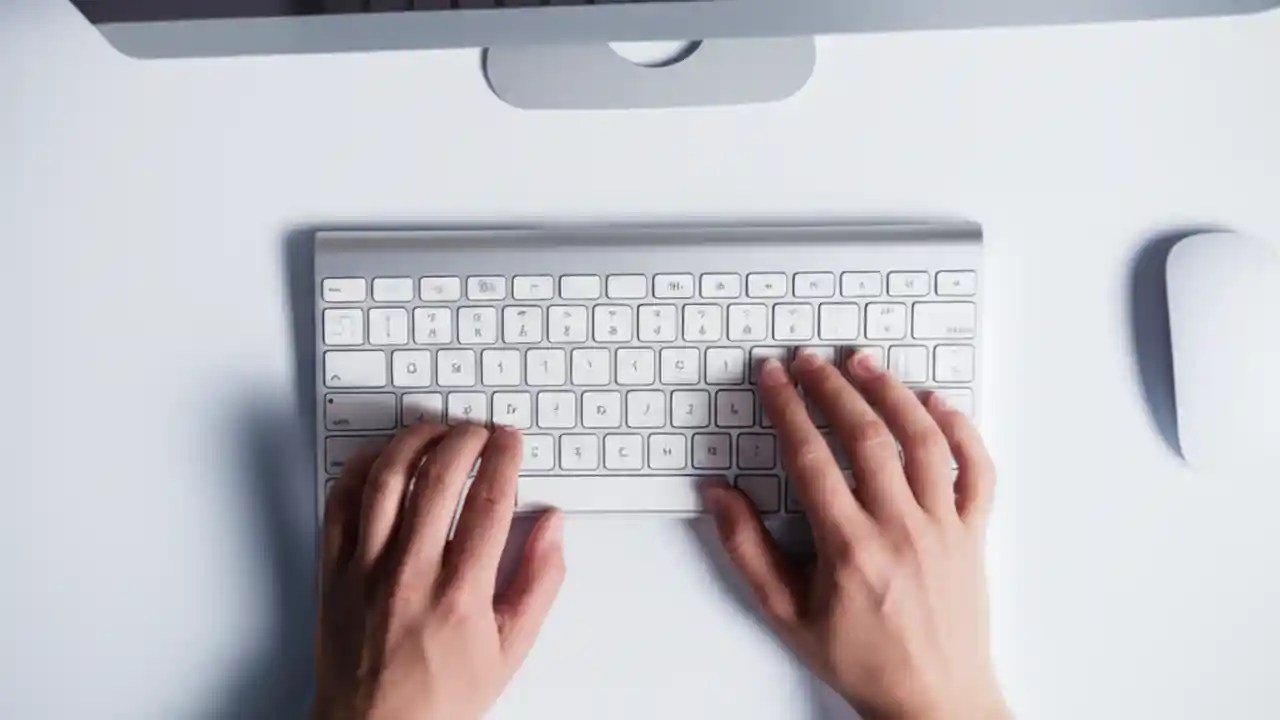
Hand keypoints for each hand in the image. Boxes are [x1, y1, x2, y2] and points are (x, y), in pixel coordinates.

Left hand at [314, 424, 564, 719]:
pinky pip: (340, 502)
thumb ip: (538, 582)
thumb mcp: (510, 649)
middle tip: (478, 430)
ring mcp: (367, 569)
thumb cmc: (440, 698)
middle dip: (465, 439)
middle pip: (439, 478)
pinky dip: (360, 469)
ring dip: (415, 442)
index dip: (505, 458)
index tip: (510, 441)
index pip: (490, 501)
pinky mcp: (334, 572)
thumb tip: (553, 528)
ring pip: (387, 480)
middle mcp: (411, 574)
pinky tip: (382, 458)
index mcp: (461, 594)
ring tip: (435, 431)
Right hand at [703, 351, 1007, 719]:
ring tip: (864, 363)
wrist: (932, 700)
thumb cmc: (861, 661)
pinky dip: (961, 431)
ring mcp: (943, 528)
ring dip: (891, 393)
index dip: (787, 407)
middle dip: (831, 387)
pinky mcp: (973, 534)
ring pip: (922, 441)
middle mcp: (899, 529)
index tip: (773, 377)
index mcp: (849, 548)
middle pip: (865, 436)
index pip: (811, 457)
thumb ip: (748, 550)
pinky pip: (976, 471)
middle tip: (809, 360)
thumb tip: (720, 496)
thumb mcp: (786, 614)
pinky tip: (936, 404)